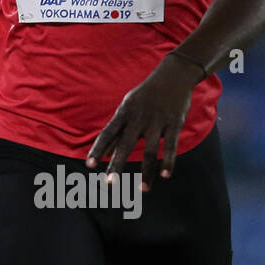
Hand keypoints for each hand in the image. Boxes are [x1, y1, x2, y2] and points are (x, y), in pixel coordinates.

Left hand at [86, 54, 202, 190]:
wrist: (173, 75)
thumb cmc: (146, 96)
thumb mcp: (127, 108)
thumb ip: (117, 132)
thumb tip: (102, 155)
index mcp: (124, 113)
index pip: (107, 133)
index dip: (98, 149)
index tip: (89, 165)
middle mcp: (139, 118)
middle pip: (126, 144)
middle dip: (117, 165)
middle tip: (110, 184)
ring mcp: (158, 121)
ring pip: (151, 150)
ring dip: (147, 172)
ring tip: (142, 190)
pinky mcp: (175, 123)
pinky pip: (171, 146)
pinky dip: (168, 161)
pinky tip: (165, 176)